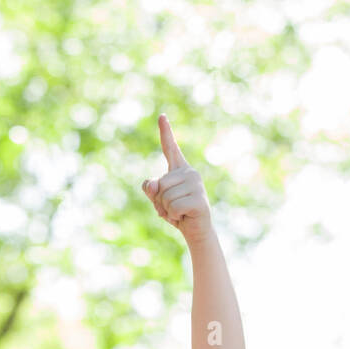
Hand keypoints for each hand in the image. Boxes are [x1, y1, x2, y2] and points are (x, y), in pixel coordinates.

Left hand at [142, 113, 212, 246]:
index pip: (170, 148)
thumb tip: (151, 184)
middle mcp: (190, 173)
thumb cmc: (177, 213)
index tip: (161, 116)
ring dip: (166, 209)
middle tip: (173, 208)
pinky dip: (173, 216)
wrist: (196, 232)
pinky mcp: (199, 199)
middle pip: (160, 183)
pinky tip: (184, 216)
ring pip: (165, 196)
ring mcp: (196, 185)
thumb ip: (150, 189)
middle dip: (160, 201)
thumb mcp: (158, 200)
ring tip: (179, 212)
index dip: (166, 132)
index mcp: (179, 170)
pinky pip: (173, 206)